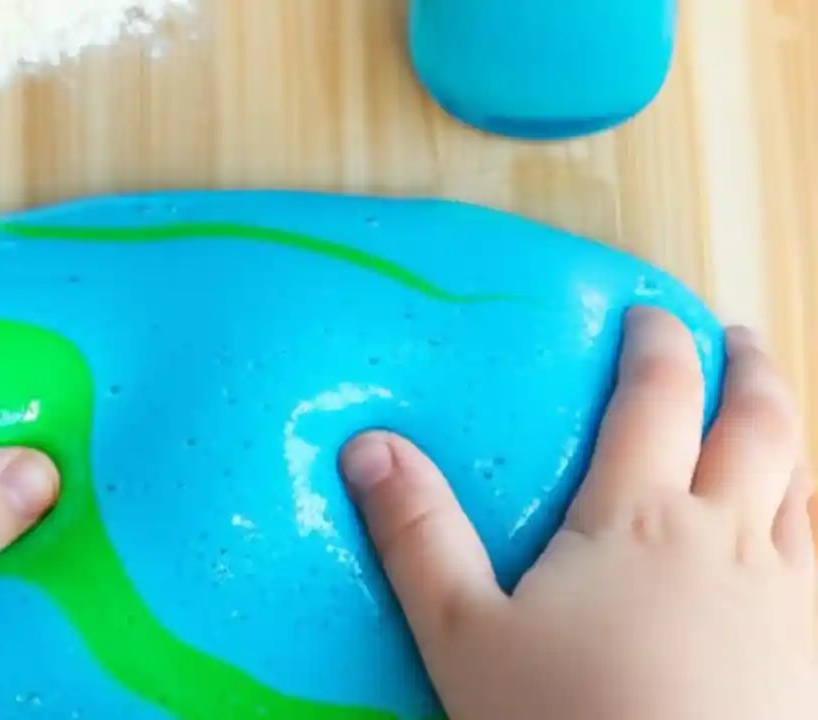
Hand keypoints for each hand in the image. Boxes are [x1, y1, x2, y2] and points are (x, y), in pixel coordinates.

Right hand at [342, 307, 815, 718]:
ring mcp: (789, 594)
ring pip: (806, 485)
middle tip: (735, 337)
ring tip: (773, 413)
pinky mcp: (815, 649)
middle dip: (747, 369)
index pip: (658, 398)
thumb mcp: (464, 636)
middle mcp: (729, 537)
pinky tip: (805, 528)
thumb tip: (368, 445)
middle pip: (759, 426)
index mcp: (638, 518)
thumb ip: (418, 536)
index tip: (647, 313)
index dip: (656, 343)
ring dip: (790, 432)